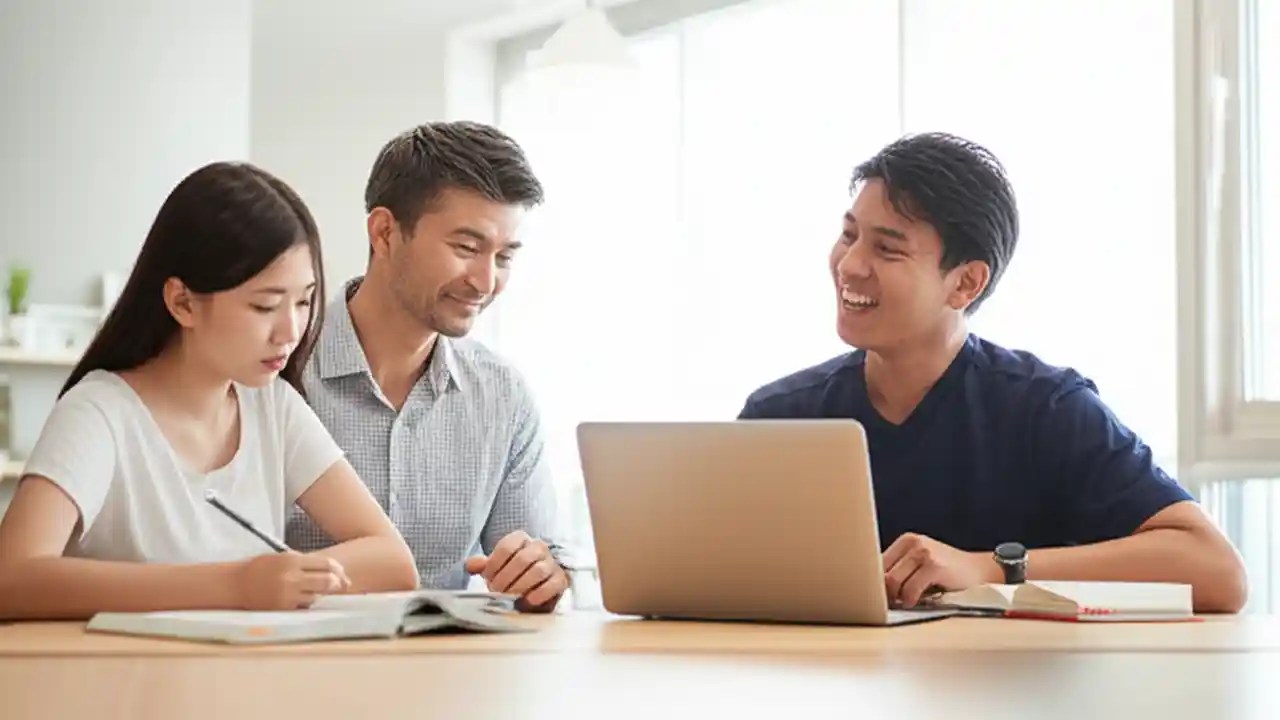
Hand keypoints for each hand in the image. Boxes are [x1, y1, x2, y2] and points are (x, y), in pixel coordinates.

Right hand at [234, 552, 350, 609]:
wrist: (236, 585)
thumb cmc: (262, 569)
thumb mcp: (284, 558)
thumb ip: (307, 563)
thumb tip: (335, 571)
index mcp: (292, 560)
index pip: (327, 564)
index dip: (338, 570)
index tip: (342, 573)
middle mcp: (291, 578)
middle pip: (328, 581)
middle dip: (337, 584)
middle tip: (339, 586)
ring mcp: (287, 595)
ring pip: (317, 596)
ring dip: (320, 595)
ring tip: (312, 591)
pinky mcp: (282, 609)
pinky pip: (304, 608)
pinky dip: (307, 604)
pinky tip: (301, 599)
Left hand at [464, 531, 567, 612]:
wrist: (534, 588)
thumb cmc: (512, 575)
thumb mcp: (496, 568)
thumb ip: (483, 565)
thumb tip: (471, 565)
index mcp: (521, 539)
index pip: (506, 547)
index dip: (494, 565)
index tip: (488, 579)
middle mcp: (539, 547)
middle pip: (522, 559)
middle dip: (506, 579)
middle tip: (497, 592)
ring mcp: (552, 562)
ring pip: (538, 571)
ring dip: (520, 586)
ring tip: (510, 597)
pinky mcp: (561, 579)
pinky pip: (552, 584)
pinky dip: (538, 594)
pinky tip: (527, 600)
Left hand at [882, 533, 998, 607]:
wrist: (981, 571)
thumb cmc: (947, 572)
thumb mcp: (920, 563)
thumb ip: (900, 570)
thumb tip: (872, 587)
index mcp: (906, 541)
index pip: (876, 562)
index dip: (874, 582)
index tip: (876, 596)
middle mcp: (913, 542)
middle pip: (882, 572)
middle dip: (884, 592)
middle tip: (891, 603)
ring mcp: (924, 552)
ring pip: (892, 581)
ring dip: (897, 597)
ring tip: (906, 602)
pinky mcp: (934, 566)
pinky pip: (910, 589)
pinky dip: (910, 600)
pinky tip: (916, 601)